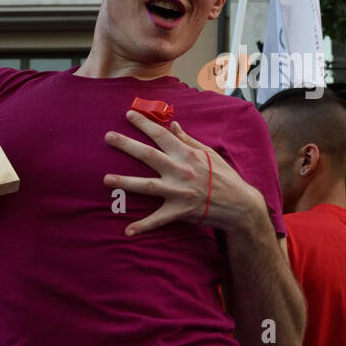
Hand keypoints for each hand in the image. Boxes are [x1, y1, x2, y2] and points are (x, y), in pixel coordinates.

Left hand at [103, 111, 258, 234]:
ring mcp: (179, 191)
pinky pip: (158, 219)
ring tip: (106, 179)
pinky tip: (127, 231)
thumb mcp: (209, 154)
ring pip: (148, 186)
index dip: (145, 124)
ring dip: (126, 182)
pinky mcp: (180, 211)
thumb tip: (173, 125)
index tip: (129, 115)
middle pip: (149, 155)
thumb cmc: (224, 177)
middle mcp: (181, 170)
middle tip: (108, 136)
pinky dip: (143, 226)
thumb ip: (188, 140)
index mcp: (187, 154)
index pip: (162, 135)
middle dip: (127, 145)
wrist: (239, 204)